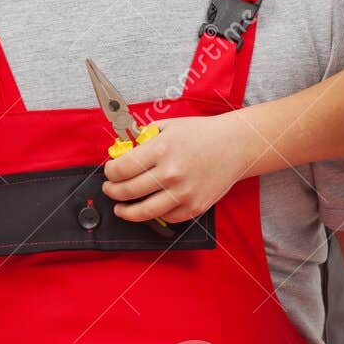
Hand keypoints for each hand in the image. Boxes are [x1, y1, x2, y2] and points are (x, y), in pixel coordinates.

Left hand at [100, 114, 252, 224]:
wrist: (234, 145)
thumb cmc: (200, 134)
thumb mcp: (168, 126)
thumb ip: (143, 138)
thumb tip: (122, 152)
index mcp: (161, 149)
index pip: (121, 169)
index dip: (110, 172)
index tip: (109, 172)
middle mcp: (171, 173)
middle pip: (127, 191)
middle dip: (112, 191)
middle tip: (109, 189)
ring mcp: (183, 193)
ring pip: (143, 212)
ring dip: (126, 211)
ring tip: (120, 208)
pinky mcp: (194, 207)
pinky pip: (166, 217)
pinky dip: (153, 214)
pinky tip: (149, 206)